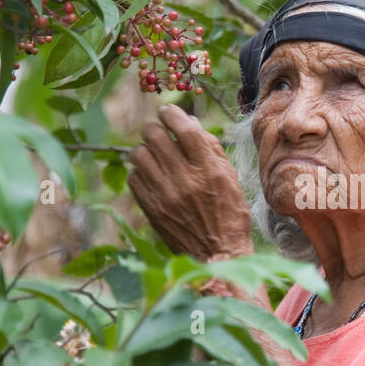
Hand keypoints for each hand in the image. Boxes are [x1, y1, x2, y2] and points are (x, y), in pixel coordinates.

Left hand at [127, 103, 253, 262]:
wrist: (217, 254)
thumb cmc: (230, 214)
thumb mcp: (230, 179)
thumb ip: (211, 149)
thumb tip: (190, 124)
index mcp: (209, 170)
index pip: (185, 130)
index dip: (173, 114)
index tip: (168, 111)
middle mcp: (185, 180)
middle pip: (156, 136)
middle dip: (156, 128)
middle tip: (160, 131)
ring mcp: (164, 195)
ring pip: (139, 154)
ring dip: (146, 149)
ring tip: (155, 154)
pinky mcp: (151, 208)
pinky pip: (134, 177)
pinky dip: (141, 171)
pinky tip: (152, 176)